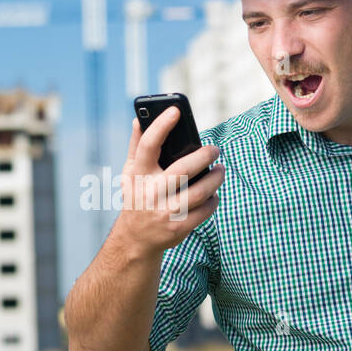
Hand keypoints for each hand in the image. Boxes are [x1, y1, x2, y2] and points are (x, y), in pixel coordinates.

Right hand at [114, 109, 223, 257]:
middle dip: (204, 156)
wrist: (135, 239)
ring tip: (220, 170)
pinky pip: (205, 209)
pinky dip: (213, 199)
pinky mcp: (179, 227)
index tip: (175, 111)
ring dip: (216, 178)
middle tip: (215, 149)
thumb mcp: (130, 174)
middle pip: (183, 169)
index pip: (148, 146)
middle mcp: (151, 193)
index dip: (161, 126)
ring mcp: (165, 212)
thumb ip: (136, 146)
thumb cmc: (137, 198)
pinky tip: (213, 193)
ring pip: (200, 191)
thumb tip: (139, 118)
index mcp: (138, 175)